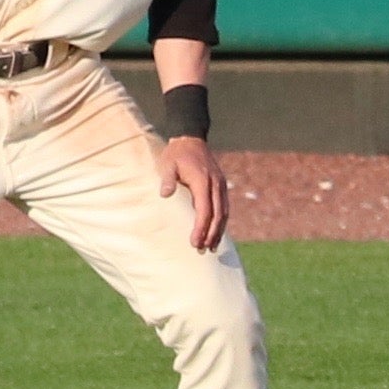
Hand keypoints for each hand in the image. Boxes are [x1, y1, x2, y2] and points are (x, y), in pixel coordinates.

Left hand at [156, 135, 228, 252]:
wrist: (190, 138)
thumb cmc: (176, 153)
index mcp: (202, 180)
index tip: (195, 242)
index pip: (204, 209)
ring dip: (218, 231)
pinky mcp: (220, 186)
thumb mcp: (168, 163)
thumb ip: (167, 178)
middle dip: (211, 234)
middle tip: (202, 249)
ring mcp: (220, 185)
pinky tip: (216, 232)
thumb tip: (165, 194)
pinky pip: (224, 207)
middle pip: (217, 215)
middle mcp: (215, 184)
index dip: (201, 227)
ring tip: (211, 247)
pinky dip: (221, 222)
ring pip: (224, 213)